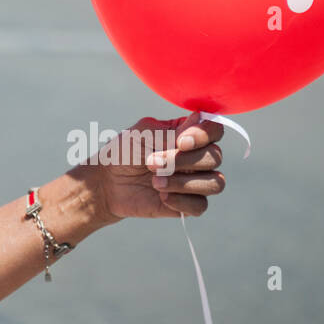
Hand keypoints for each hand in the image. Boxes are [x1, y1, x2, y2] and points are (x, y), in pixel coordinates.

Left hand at [90, 112, 225, 220]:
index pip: (214, 130)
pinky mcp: (189, 204)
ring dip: (184, 183)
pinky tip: (162, 196)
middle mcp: (197, 156)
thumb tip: (200, 118)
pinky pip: (201, 205)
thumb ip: (172, 131)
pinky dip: (182, 201)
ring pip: (215, 183)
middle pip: (215, 157)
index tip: (181, 142)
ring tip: (155, 182)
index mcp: (188, 135)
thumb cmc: (124, 152)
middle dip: (183, 161)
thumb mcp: (143, 135)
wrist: (108, 182)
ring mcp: (195, 181)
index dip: (204, 136)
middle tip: (151, 162)